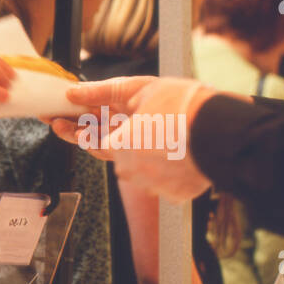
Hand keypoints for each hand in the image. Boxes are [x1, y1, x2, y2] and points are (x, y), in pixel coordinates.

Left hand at [48, 75, 217, 201]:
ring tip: (167, 128)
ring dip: (146, 148)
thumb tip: (73, 93)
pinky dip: (165, 163)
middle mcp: (131, 171)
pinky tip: (178, 145)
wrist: (226, 132)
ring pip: (139, 165)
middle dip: (120, 135)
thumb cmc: (184, 106)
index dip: (72, 129)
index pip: (87, 140)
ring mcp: (153, 185)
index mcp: (119, 145)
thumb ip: (101, 93)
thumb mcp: (139, 89)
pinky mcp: (174, 194)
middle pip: (115, 152)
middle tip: (136, 120)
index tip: (57, 122)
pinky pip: (161, 177)